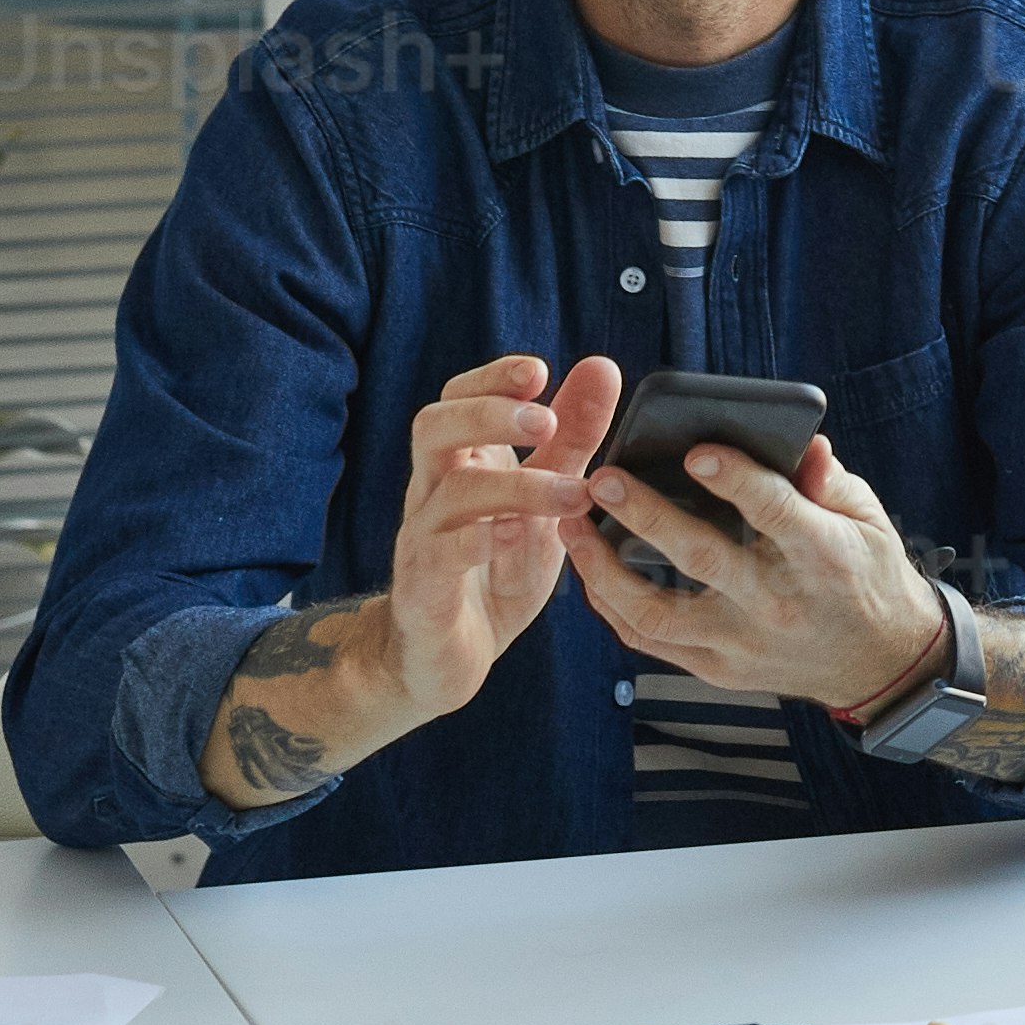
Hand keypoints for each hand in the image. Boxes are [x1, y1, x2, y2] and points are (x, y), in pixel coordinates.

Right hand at [386, 352, 615, 722]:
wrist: (446, 658)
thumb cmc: (495, 569)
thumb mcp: (544, 500)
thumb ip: (572, 439)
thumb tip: (602, 366)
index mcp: (461, 463)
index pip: (459, 397)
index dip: (493, 377)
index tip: (540, 371)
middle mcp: (434, 492)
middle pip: (434, 427)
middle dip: (488, 413)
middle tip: (545, 419)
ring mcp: (422, 540)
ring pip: (448, 491)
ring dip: (514, 485)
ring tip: (570, 492)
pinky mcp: (423, 590)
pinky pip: (438, 556)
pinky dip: (477, 541)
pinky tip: (514, 535)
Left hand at [561, 421, 947, 722]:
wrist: (878, 663)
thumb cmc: (867, 574)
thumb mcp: (867, 517)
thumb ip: (827, 479)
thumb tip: (800, 441)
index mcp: (822, 556)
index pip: (773, 512)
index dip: (736, 480)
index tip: (696, 450)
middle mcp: (776, 604)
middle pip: (701, 559)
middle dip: (645, 516)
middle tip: (602, 478)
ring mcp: (742, 643)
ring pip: (659, 613)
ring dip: (606, 570)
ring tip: (572, 527)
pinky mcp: (719, 669)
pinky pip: (653, 643)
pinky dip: (614, 610)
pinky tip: (589, 575)